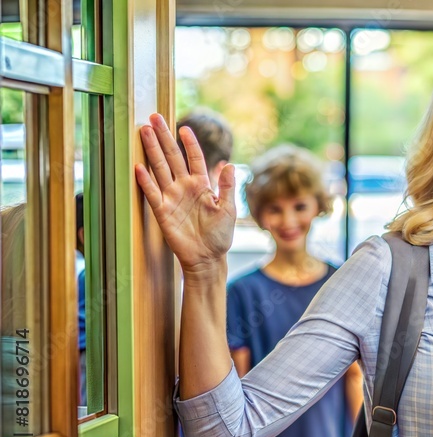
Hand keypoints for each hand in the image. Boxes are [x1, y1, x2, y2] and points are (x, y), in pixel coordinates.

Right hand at [134, 113, 236, 275]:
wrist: (207, 257)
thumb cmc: (220, 234)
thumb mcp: (228, 209)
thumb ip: (227, 187)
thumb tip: (229, 164)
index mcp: (202, 185)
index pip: (194, 158)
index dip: (190, 143)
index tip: (184, 127)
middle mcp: (184, 187)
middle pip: (172, 157)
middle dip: (164, 138)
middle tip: (154, 117)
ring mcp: (172, 197)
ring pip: (160, 169)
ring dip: (152, 150)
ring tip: (144, 131)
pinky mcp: (162, 211)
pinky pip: (152, 193)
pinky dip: (146, 181)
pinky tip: (139, 166)